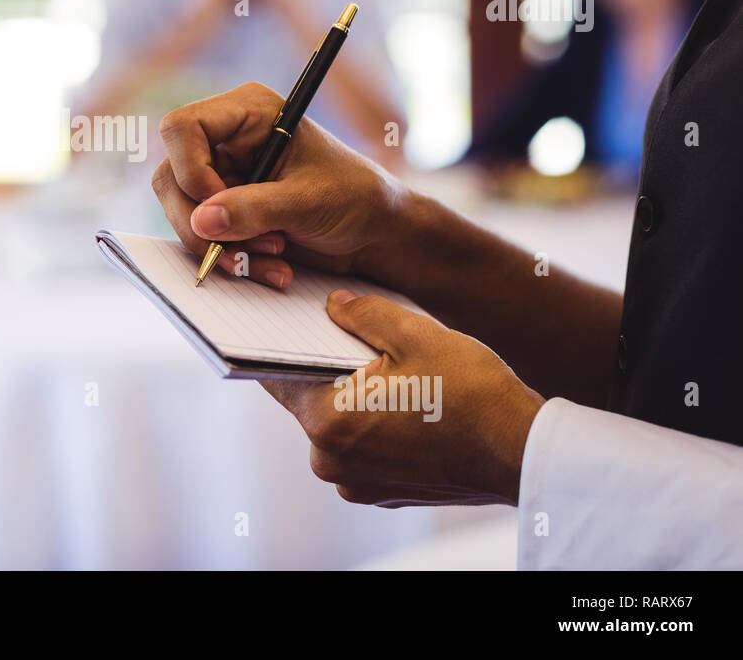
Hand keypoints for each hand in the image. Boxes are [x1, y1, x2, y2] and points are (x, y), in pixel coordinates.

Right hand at [152, 82, 408, 287]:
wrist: (375, 231)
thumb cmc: (355, 198)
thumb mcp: (308, 201)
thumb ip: (254, 209)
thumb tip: (202, 220)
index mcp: (248, 112)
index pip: (182, 128)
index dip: (191, 171)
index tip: (220, 207)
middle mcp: (226, 139)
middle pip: (173, 177)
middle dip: (203, 223)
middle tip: (242, 249)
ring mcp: (222, 175)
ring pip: (182, 212)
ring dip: (220, 247)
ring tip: (271, 259)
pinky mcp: (225, 209)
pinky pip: (202, 236)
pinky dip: (230, 258)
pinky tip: (269, 267)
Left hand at [262, 290, 543, 505]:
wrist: (523, 452)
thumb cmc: (471, 393)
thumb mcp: (415, 334)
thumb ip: (362, 314)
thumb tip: (332, 304)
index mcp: (327, 422)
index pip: (275, 375)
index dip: (280, 343)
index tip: (287, 323)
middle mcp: (330, 462)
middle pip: (306, 399)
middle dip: (325, 368)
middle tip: (351, 337)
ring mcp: (355, 482)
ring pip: (336, 424)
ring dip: (352, 397)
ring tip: (388, 370)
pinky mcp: (380, 492)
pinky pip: (360, 448)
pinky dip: (372, 424)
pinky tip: (404, 401)